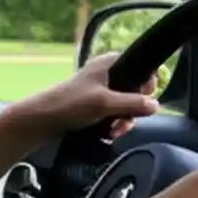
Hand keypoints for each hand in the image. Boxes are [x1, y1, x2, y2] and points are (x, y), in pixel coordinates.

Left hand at [12, 52, 158, 140]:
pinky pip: (112, 114)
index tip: (144, 99)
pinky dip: (113, 124)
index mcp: (108, 63)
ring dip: (123, 120)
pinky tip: (108, 134)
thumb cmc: (70, 104)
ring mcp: (98, 91)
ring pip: (124, 105)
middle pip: (134, 89)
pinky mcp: (92, 107)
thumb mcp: (105, 103)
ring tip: (114, 132)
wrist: (40, 120)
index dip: (146, 83)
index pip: (139, 66)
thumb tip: (156, 106)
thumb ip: (132, 103)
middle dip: (133, 109)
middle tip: (125, 121)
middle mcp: (105, 74)